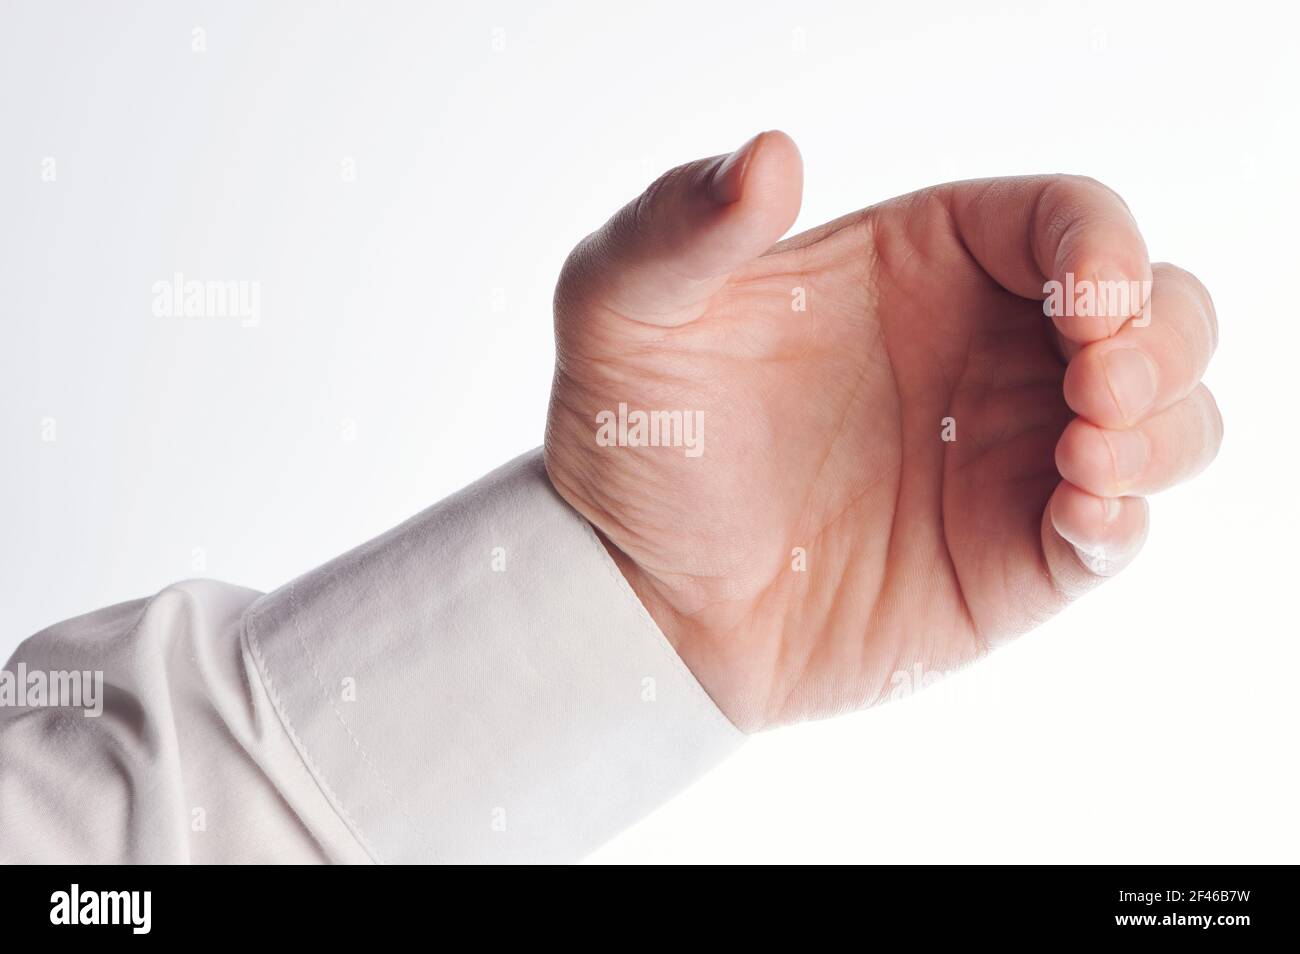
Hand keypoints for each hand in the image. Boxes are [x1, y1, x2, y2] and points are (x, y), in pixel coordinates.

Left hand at [543, 131, 1220, 731]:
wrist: (633, 594)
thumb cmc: (633, 440)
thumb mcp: (620, 309)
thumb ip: (679, 224)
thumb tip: (769, 154)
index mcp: (921, 265)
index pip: (1067, 219)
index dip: (1105, 243)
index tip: (1085, 294)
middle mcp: (984, 351)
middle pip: (1152, 308)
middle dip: (1160, 334)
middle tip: (1097, 381)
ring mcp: (1005, 457)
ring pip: (1166, 417)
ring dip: (1165, 427)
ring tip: (1085, 454)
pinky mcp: (1009, 557)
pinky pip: (1114, 533)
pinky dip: (1124, 521)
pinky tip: (1077, 515)